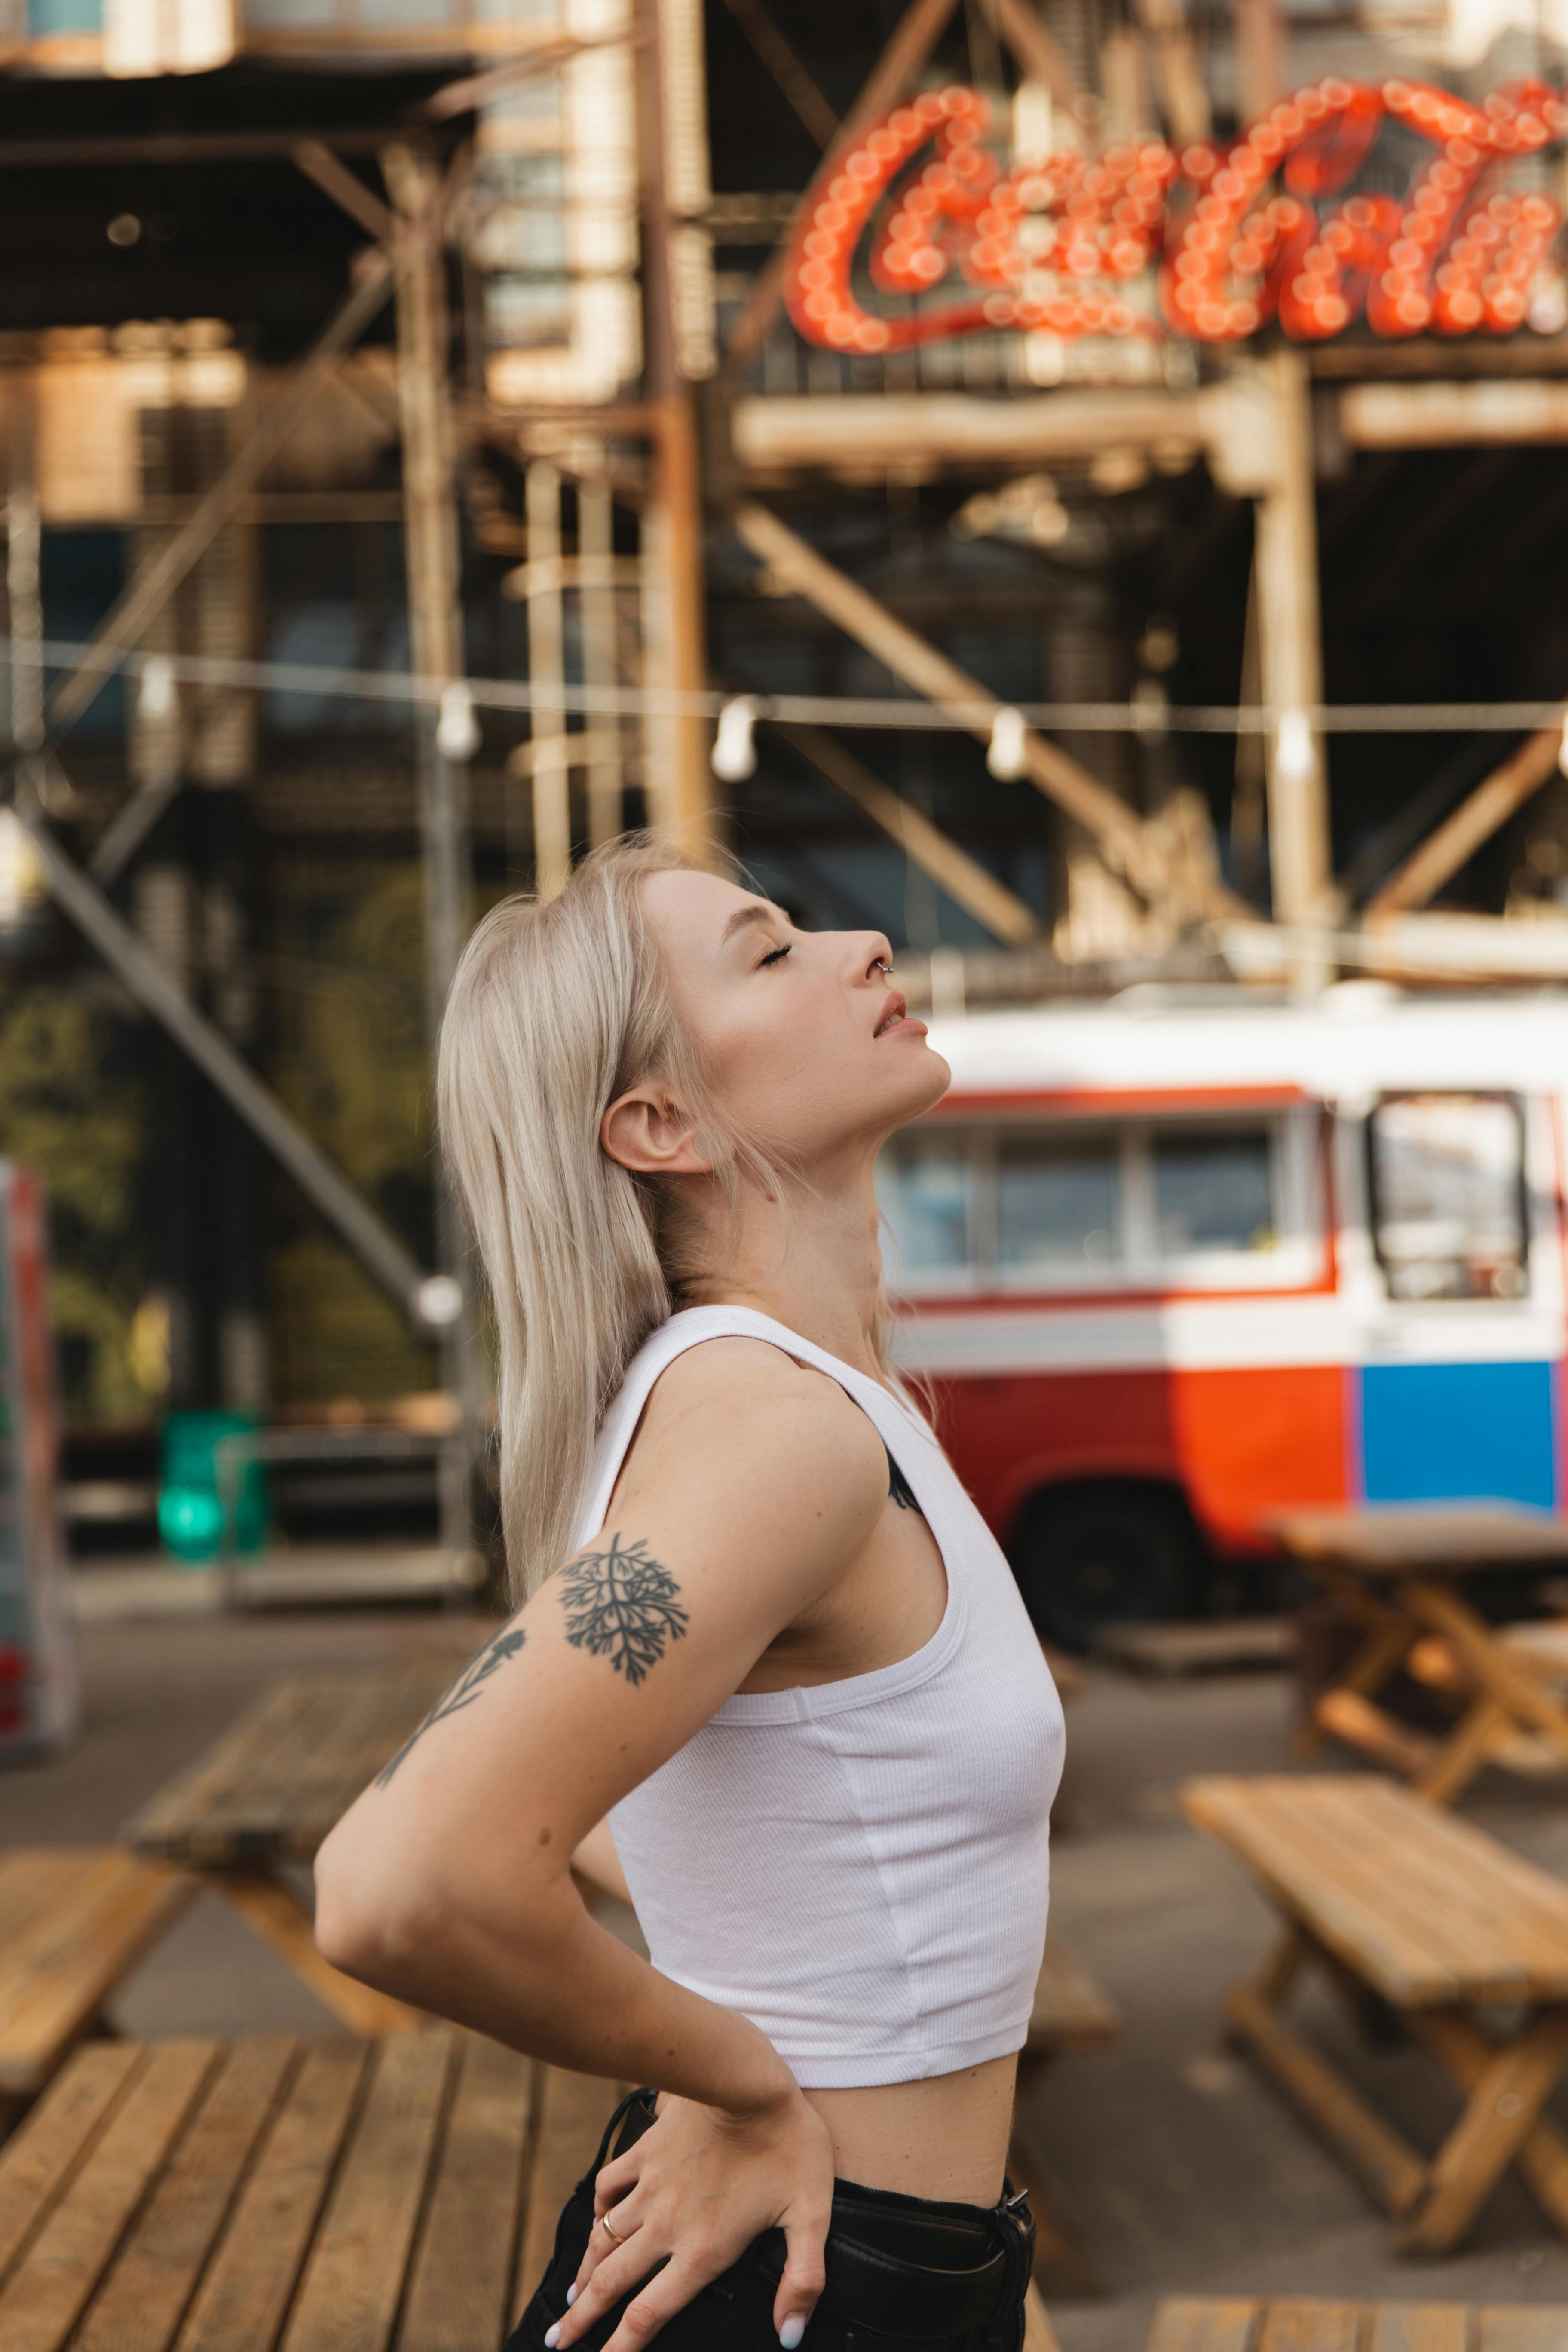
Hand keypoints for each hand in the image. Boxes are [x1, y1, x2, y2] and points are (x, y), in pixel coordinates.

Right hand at [547, 2085, 834, 2351]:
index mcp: (702, 2250)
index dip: (621, 2348)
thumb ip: (803, 2280)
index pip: (649, 2314)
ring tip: (569, 2302)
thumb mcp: (811, 2215)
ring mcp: (650, 2186)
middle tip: (557, 2342)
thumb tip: (790, 2335)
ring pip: (604, 2240)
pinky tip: (595, 2221)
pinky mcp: (646, 2151)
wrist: (747, 2078)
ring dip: (584, 2274)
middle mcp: (666, 2225)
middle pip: (612, 2284)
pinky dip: (597, 2209)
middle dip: (583, 2320)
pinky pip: (608, 2185)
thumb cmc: (788, 2145)